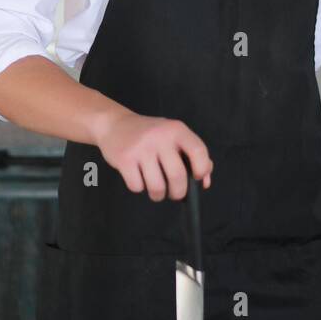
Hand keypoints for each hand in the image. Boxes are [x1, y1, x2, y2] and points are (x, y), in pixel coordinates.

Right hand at [95, 111, 212, 202]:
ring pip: (157, 187)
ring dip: (158, 195)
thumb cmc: (149, 134)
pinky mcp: (124, 159)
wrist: (114, 124)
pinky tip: (138, 177)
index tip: (197, 178)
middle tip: (174, 193)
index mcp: (176, 130)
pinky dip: (139, 188)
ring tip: (156, 189)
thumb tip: (205, 182)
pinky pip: (137, 186)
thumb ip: (193, 155)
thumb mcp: (173, 136)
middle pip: (177, 176)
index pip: (198, 151)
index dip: (202, 169)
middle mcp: (160, 137)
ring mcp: (141, 148)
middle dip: (178, 193)